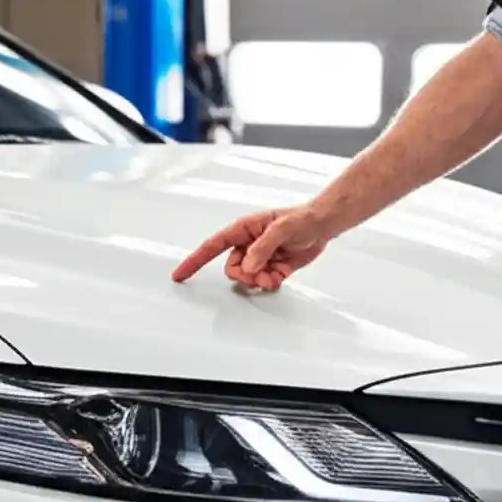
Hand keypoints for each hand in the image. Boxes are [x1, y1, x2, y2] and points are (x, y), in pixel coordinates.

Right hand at [170, 206, 331, 290]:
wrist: (322, 226)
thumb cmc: (301, 219)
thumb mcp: (282, 228)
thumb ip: (263, 247)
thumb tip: (247, 266)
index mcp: (243, 230)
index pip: (212, 246)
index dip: (194, 261)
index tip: (179, 275)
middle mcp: (247, 245)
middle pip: (231, 269)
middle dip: (244, 276)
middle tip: (260, 273)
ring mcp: (259, 258)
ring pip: (247, 278)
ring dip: (258, 281)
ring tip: (274, 274)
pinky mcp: (272, 268)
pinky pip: (262, 283)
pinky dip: (270, 283)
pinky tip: (281, 274)